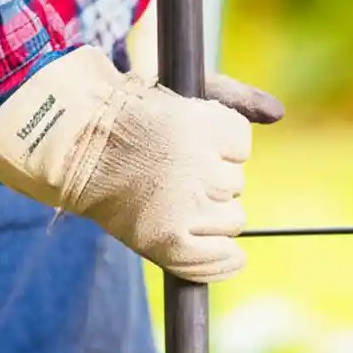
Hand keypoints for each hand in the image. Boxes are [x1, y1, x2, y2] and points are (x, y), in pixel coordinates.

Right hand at [0, 46, 282, 281]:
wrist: (74, 152)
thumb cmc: (134, 120)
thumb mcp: (184, 92)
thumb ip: (235, 96)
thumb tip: (277, 113)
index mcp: (198, 123)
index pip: (240, 144)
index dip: (217, 144)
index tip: (184, 141)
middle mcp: (194, 164)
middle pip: (236, 184)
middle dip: (211, 179)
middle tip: (171, 173)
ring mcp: (182, 206)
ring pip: (234, 219)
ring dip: (211, 214)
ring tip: (170, 200)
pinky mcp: (168, 242)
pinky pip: (223, 260)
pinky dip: (220, 259)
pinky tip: (198, 242)